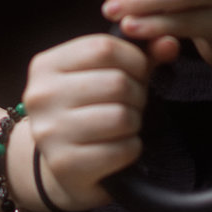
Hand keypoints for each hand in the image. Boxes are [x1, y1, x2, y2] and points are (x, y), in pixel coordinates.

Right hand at [19, 32, 153, 210]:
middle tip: (132, 105)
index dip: (134, 60)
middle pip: (116, 83)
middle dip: (138, 94)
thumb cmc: (88, 110)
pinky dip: (131, 149)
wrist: (62, 168)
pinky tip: (119, 147)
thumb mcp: (105, 75)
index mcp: (45, 66)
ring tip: (125, 125)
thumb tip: (170, 43)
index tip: (137, 74)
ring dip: (135, 122)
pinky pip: (122, 149)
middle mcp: (41, 96)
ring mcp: (50, 132)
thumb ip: (139, 56)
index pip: (103, 47)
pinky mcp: (65, 165)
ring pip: (121, 117)